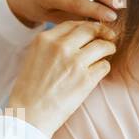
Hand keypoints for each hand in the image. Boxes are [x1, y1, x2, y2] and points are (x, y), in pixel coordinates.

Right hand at [5, 20, 116, 136]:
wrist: (29, 114)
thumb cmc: (29, 90)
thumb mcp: (33, 57)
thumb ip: (51, 45)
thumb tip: (76, 37)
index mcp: (44, 39)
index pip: (73, 24)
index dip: (87, 26)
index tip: (93, 30)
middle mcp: (60, 47)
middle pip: (90, 30)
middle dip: (102, 32)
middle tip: (109, 37)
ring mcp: (74, 62)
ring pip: (102, 46)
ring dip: (108, 48)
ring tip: (109, 52)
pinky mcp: (86, 80)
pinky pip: (104, 66)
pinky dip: (104, 67)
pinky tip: (98, 72)